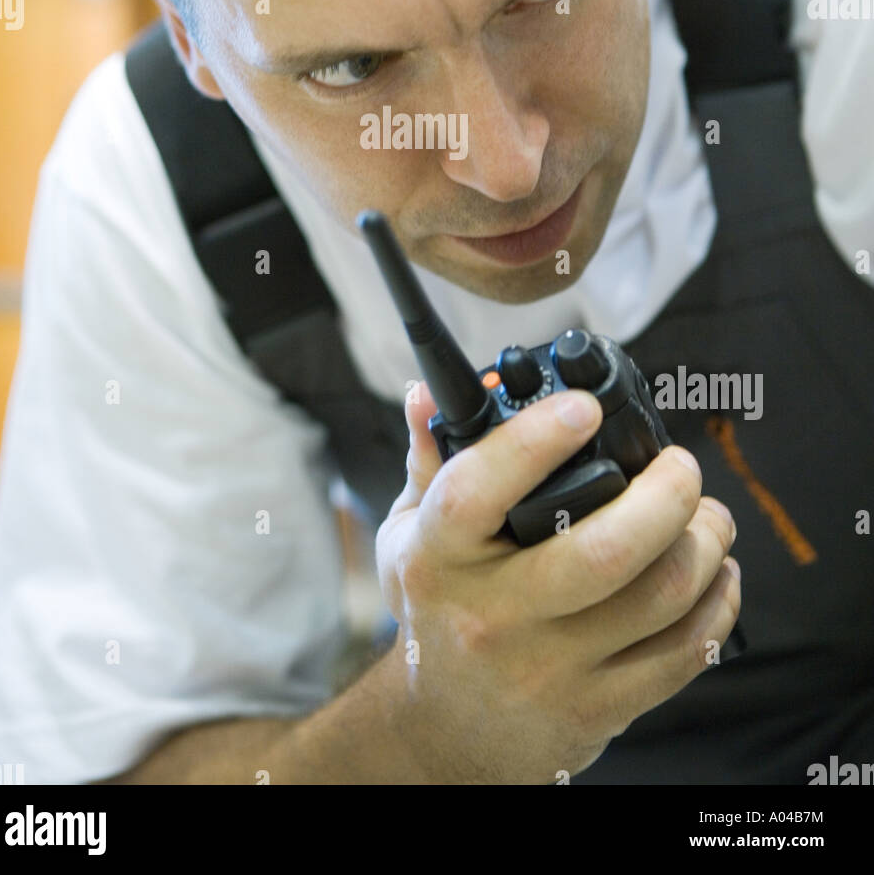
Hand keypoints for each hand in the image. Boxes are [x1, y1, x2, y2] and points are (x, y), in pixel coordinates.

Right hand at [376, 380, 739, 784]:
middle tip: (680, 466)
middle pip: (603, 551)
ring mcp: (549, 668)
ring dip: (706, 542)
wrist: (445, 737)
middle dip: (667, 493)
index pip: (476, 492)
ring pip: (658, 595)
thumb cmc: (439, 614)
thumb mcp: (410, 537)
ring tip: (709, 516)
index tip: (583, 407)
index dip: (534, 442)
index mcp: (439, 558)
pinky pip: (682, 653)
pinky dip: (717, 602)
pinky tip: (717, 573)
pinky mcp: (597, 708)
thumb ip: (430, 460)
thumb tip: (429, 391)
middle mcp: (492, 616)